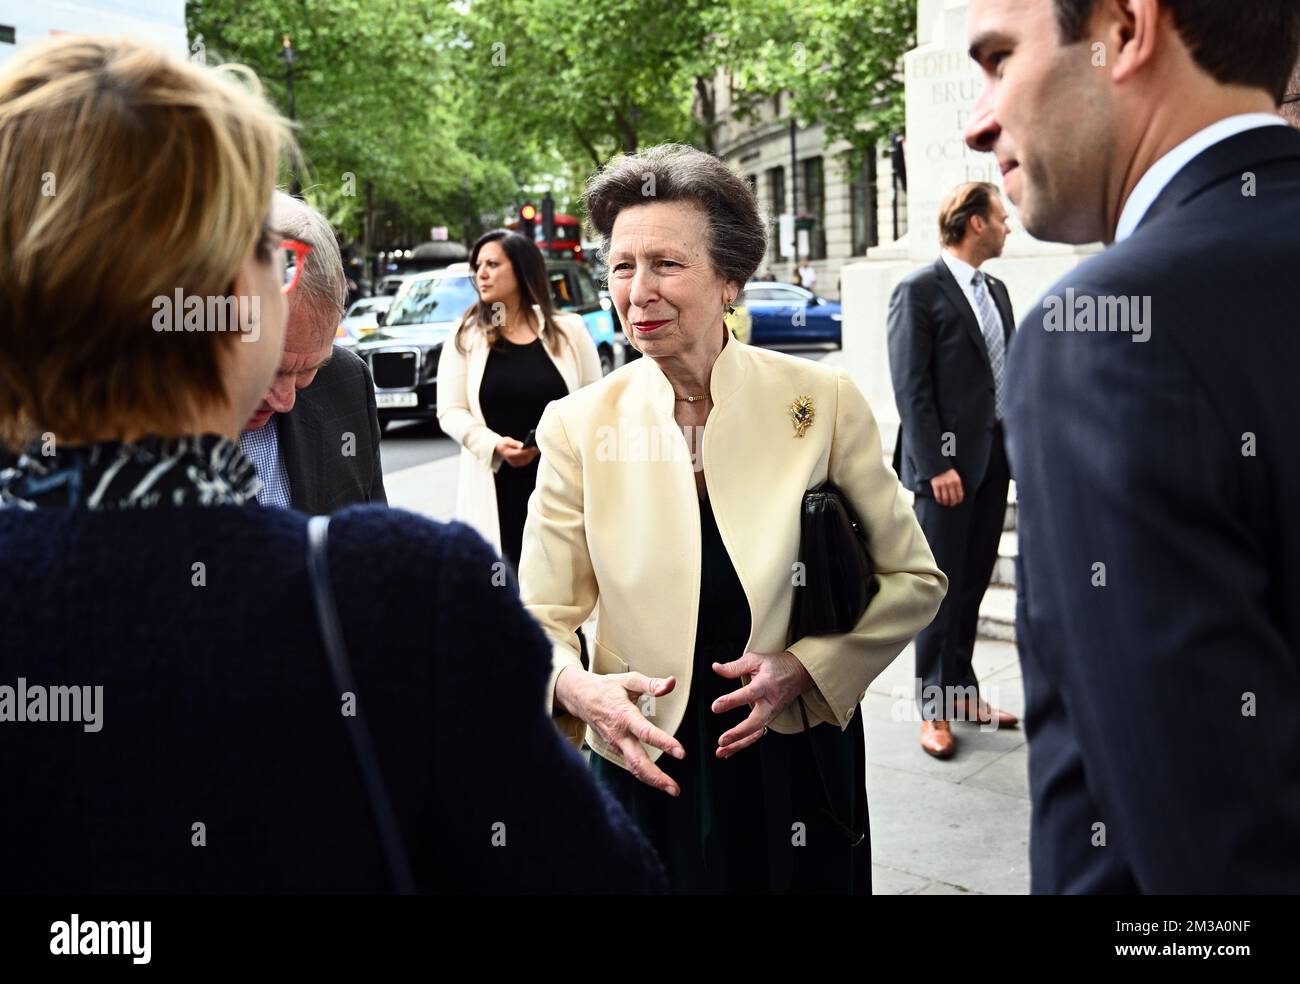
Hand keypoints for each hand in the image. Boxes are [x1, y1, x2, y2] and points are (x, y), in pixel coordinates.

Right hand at [496, 437, 539, 467]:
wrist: (500, 449)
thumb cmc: (504, 443)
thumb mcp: (507, 440)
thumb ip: (515, 443)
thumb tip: (522, 445)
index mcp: (509, 454)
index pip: (520, 453)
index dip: (527, 451)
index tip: (534, 447)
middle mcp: (512, 461)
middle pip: (525, 458)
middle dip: (532, 453)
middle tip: (538, 447)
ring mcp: (515, 464)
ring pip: (527, 460)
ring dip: (533, 455)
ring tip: (538, 449)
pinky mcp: (518, 464)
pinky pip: (526, 461)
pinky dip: (531, 456)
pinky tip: (535, 452)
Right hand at [554, 667, 684, 794]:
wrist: (581, 698)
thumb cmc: (607, 689)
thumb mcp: (629, 680)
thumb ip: (651, 684)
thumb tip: (671, 683)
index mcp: (624, 715)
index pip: (645, 732)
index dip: (664, 743)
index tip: (681, 753)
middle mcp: (619, 735)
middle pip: (637, 761)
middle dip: (657, 777)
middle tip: (675, 788)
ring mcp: (616, 745)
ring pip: (634, 768)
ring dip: (653, 781)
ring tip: (672, 789)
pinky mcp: (616, 749)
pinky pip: (631, 765)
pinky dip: (645, 775)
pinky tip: (658, 781)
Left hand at [710, 650, 813, 758]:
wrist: (798, 674)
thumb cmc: (776, 666)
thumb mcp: (755, 660)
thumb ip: (734, 666)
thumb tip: (716, 668)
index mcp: (765, 684)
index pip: (749, 694)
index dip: (732, 701)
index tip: (716, 706)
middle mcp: (769, 702)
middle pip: (756, 721)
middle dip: (738, 733)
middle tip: (722, 740)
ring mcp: (770, 713)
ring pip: (756, 732)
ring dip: (739, 744)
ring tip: (722, 751)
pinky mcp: (769, 719)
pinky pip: (756, 734)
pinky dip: (743, 744)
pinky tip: (729, 750)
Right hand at [929, 468, 963, 506]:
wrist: (938, 465)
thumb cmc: (947, 472)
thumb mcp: (955, 476)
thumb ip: (957, 484)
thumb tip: (958, 496)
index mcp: (957, 481)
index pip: (960, 494)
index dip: (959, 500)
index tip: (958, 502)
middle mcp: (950, 483)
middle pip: (953, 497)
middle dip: (952, 503)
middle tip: (951, 504)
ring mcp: (942, 484)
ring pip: (945, 498)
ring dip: (946, 502)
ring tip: (946, 503)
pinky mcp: (935, 485)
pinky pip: (938, 496)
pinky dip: (939, 500)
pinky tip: (940, 501)